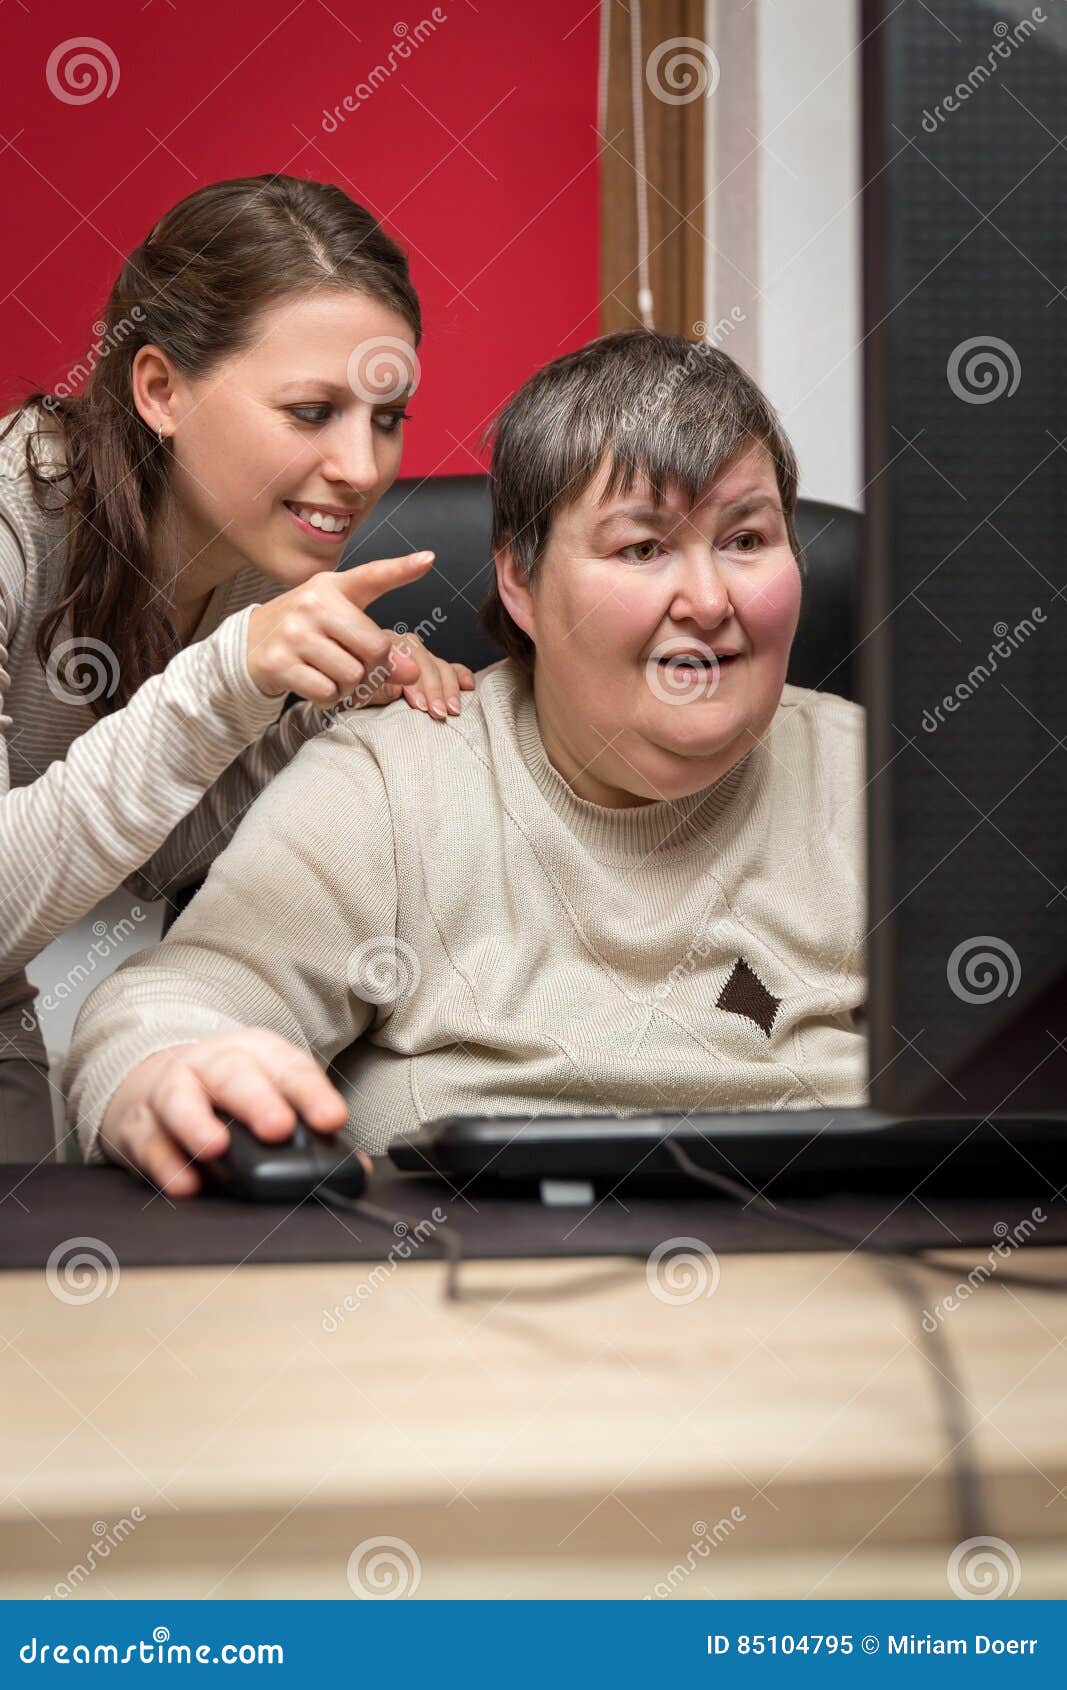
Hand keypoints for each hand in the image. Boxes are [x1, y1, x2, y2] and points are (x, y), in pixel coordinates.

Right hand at [97, 1028, 359, 1198]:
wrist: (153, 1080)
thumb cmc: (225, 1094)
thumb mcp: (270, 1092)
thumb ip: (308, 1128)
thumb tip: (355, 1168)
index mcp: (255, 1054)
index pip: (289, 1067)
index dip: (312, 1093)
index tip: (331, 1119)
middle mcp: (210, 1065)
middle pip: (234, 1075)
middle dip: (257, 1101)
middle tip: (278, 1128)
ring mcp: (170, 1091)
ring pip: (181, 1100)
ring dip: (199, 1125)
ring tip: (217, 1148)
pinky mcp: (138, 1125)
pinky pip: (149, 1143)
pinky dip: (165, 1165)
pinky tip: (185, 1183)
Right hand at [246, 551, 440, 708]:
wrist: (251, 644)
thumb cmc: (308, 630)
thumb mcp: (340, 619)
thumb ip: (381, 641)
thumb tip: (413, 673)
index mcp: (332, 586)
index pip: (372, 576)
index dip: (402, 569)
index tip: (428, 559)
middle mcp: (313, 603)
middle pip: (375, 649)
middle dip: (373, 666)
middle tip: (355, 662)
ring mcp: (293, 633)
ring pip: (352, 675)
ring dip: (349, 684)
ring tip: (331, 670)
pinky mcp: (279, 662)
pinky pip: (327, 692)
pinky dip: (329, 695)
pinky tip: (315, 680)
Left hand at [354, 628, 475, 718]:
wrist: (349, 693)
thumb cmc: (353, 694)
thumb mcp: (358, 693)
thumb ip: (375, 687)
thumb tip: (398, 687)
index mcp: (380, 646)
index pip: (404, 655)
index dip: (415, 681)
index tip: (420, 704)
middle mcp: (400, 645)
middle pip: (424, 658)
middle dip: (435, 687)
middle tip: (438, 712)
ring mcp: (417, 656)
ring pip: (439, 664)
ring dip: (449, 688)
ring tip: (452, 710)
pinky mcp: (430, 668)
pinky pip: (451, 667)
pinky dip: (461, 675)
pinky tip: (469, 686)